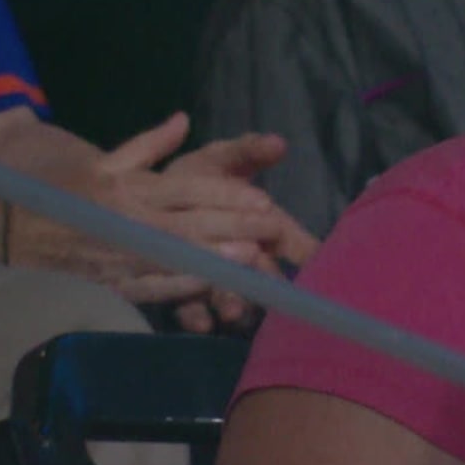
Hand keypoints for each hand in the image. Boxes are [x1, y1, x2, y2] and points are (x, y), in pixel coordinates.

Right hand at [8, 113, 314, 322]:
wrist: (7, 224)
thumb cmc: (66, 188)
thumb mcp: (105, 161)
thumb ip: (148, 145)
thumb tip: (183, 120)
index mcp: (130, 186)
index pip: (189, 190)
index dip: (228, 196)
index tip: (264, 201)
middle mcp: (127, 219)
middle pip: (190, 223)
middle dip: (235, 226)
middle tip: (274, 229)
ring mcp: (117, 253)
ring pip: (173, 256)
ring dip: (213, 258)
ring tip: (251, 258)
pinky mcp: (108, 283)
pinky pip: (147, 286)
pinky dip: (178, 286)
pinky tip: (209, 286)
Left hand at [164, 130, 319, 331]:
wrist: (151, 198)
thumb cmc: (197, 178)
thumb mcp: (221, 159)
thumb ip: (248, 152)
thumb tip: (277, 142)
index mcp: (258, 221)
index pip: (285, 234)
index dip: (301, 247)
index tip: (313, 258)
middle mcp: (242, 250)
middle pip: (259, 268)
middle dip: (264, 280)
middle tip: (268, 294)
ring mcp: (215, 272)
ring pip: (229, 289)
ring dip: (233, 301)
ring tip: (231, 311)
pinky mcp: (184, 289)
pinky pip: (191, 305)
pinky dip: (197, 314)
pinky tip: (200, 322)